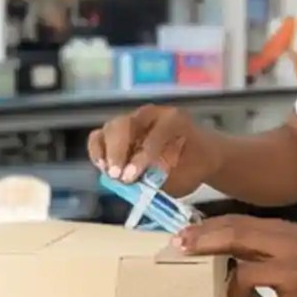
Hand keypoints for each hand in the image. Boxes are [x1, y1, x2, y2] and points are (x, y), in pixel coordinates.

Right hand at [86, 104, 222, 194]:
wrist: (198, 156)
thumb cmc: (193, 165)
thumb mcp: (186, 173)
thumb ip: (162, 176)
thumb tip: (137, 181)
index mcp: (173, 119)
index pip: (154, 134)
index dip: (142, 156)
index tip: (132, 177)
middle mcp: (151, 115)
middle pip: (125, 124)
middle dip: (118, 150)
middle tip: (116, 175)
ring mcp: (133, 121)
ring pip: (110, 128)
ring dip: (106, 152)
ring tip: (108, 172)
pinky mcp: (119, 133)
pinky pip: (101, 137)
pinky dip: (97, 152)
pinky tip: (102, 167)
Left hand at [177, 215, 296, 296]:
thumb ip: (271, 243)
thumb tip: (232, 249)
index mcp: (285, 231)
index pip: (236, 222)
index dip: (205, 228)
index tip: (181, 234)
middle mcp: (286, 246)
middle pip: (232, 237)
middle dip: (201, 244)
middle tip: (179, 251)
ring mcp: (293, 274)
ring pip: (241, 278)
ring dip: (235, 295)